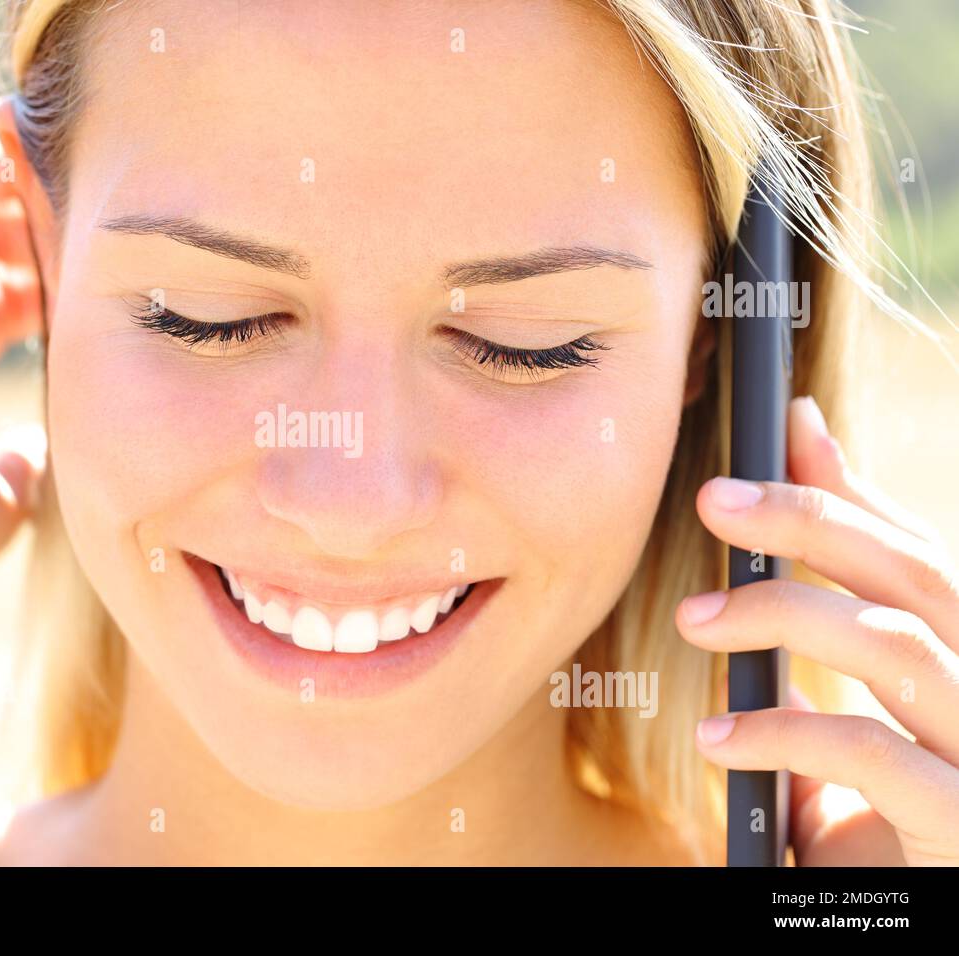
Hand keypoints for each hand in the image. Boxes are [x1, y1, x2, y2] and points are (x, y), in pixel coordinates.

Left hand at [676, 395, 958, 865]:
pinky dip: (783, 734)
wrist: (898, 912)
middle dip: (811, 523)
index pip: (916, 549)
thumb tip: (797, 459)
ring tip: (693, 619)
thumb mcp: (850, 693)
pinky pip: (873, 754)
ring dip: (785, 615)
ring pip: (899, 646)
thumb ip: (835, 589)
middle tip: (710, 502)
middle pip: (919, 574)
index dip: (843, 489)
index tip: (767, 439)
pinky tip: (715, 735)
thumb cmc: (877, 805)